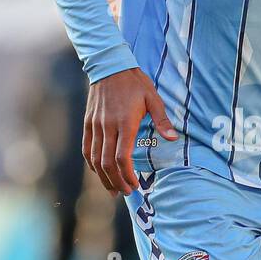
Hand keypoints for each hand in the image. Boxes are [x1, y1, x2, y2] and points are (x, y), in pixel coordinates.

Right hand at [82, 68, 177, 195]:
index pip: (121, 157)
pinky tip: (100, 173)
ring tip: (113, 190)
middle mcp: (107, 126)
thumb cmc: (135, 83)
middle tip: (126, 193)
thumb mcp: (153, 98)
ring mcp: (95, 126)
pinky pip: (87, 149)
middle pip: (107, 163)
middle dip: (116, 182)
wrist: (109, 66)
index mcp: (125, 122)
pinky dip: (92, 164)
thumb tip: (173, 139)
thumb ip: (162, 121)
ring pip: (95, 159)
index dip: (127, 175)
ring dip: (103, 177)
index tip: (135, 185)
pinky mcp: (88, 124)